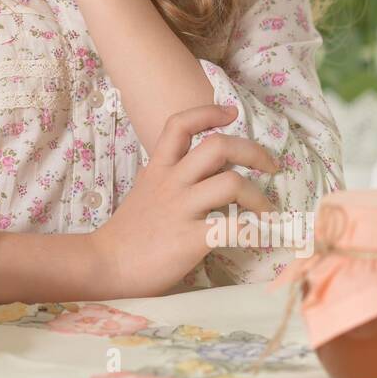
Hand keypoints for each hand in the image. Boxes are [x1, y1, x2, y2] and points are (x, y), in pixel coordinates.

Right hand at [88, 104, 278, 298]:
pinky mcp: (191, 239)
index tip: (232, 113)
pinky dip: (256, 231)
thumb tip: (196, 171)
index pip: (180, 124)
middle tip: (270, 166)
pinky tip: (262, 237)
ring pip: (232, 183)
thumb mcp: (144, 191)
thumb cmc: (127, 233)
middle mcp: (172, 182)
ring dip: (259, 196)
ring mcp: (182, 209)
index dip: (209, 112)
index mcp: (158, 168)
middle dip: (253, 151)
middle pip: (217, 146)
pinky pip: (234, 228)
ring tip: (267, 211)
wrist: (106, 265)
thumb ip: (167, 177)